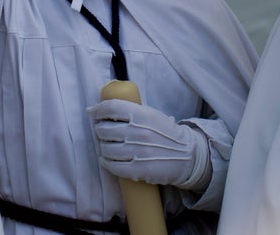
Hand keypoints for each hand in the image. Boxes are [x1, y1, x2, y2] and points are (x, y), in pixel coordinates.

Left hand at [87, 99, 210, 190]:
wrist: (187, 156)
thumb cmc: (166, 133)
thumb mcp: (152, 114)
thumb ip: (132, 110)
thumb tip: (103, 108)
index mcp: (142, 115)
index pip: (112, 108)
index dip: (98, 110)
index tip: (92, 112)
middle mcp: (139, 132)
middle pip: (105, 129)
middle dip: (100, 130)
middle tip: (102, 131)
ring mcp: (138, 152)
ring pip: (106, 148)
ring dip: (102, 147)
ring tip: (106, 146)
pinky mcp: (139, 170)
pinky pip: (113, 166)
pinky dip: (105, 162)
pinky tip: (105, 160)